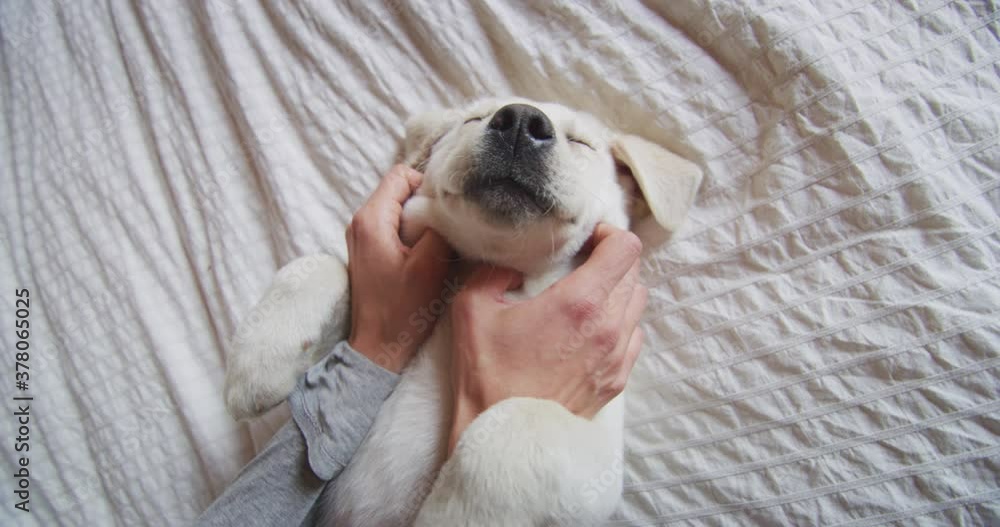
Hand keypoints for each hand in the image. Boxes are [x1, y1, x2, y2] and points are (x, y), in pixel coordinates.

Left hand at [347, 165, 452, 372]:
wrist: (378, 345)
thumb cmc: (402, 310)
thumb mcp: (429, 265)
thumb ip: (439, 227)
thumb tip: (450, 205)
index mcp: (371, 219)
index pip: (401, 175)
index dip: (427, 186)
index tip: (444, 211)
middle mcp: (360, 221)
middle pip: (399, 190)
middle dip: (424, 204)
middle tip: (444, 230)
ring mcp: (361, 236)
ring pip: (397, 208)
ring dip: (420, 221)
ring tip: (435, 246)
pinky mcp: (367, 250)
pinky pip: (393, 226)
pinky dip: (411, 234)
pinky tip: (423, 256)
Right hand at [447, 224, 646, 453]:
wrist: (504, 436)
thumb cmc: (488, 374)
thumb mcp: (472, 307)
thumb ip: (493, 271)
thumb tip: (510, 260)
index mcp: (579, 302)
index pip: (625, 248)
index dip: (609, 234)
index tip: (589, 238)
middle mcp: (608, 327)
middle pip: (634, 272)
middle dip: (611, 260)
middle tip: (583, 261)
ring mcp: (616, 356)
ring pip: (637, 305)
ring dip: (617, 291)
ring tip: (587, 294)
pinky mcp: (616, 380)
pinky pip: (633, 337)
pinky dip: (619, 324)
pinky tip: (590, 328)